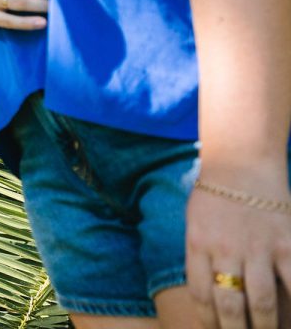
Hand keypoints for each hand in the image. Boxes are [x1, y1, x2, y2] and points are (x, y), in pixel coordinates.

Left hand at [185, 173, 290, 328]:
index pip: (201, 296)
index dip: (209, 321)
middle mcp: (226, 250)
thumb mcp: (194, 225)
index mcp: (198, 246)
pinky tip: (290, 317)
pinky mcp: (287, 244)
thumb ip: (199, 258)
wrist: (242, 163)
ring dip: (266, 327)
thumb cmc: (215, 196)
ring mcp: (258, 248)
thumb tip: (206, 297)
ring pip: (262, 302)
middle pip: (230, 305)